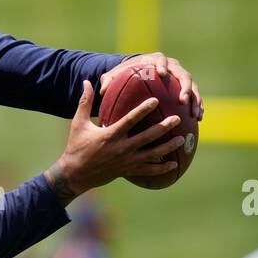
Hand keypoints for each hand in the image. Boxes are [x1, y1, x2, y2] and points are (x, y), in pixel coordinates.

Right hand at [46, 80, 183, 200]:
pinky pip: (148, 170)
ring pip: (152, 154)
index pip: (130, 120)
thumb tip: (86, 82)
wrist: (75, 175)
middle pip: (147, 137)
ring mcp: (126, 161)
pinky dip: (161, 168)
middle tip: (177, 119)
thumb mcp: (78, 123)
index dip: (143, 110)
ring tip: (182, 139)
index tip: (155, 99)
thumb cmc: (76, 147)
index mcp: (110, 135)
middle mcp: (121, 148)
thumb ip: (85, 102)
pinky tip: (174, 164)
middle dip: (164, 127)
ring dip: (168, 147)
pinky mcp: (128, 171)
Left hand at [100, 53, 202, 120]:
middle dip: (185, 87)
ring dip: (195, 100)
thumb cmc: (126, 75)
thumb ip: (109, 80)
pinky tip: (198, 119)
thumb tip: (101, 89)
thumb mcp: (115, 76)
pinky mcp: (185, 88)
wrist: (141, 74)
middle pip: (182, 74)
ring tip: (195, 114)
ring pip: (193, 87)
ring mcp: (180, 77)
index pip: (161, 59)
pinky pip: (195, 96)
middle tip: (182, 100)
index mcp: (155, 60)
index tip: (162, 74)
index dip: (163, 65)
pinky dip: (197, 106)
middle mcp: (172, 66)